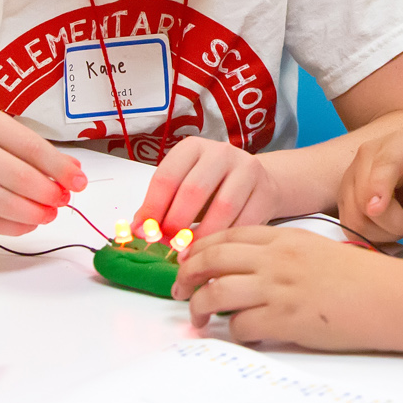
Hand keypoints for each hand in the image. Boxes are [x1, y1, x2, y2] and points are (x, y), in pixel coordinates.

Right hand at [0, 108, 86, 234]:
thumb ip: (25, 145)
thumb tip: (69, 169)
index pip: (33, 149)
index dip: (61, 169)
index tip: (78, 180)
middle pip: (23, 180)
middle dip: (51, 194)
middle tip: (63, 199)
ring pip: (7, 205)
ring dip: (36, 214)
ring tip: (49, 213)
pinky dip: (15, 226)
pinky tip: (27, 222)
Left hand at [133, 136, 283, 239]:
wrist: (257, 182)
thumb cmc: (212, 187)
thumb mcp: (182, 187)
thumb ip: (160, 206)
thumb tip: (136, 230)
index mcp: (192, 148)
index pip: (166, 177)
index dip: (152, 209)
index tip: (145, 233)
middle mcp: (221, 153)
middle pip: (193, 190)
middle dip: (176, 223)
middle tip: (168, 245)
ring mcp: (247, 170)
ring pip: (223, 207)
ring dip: (202, 236)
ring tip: (189, 254)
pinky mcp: (266, 191)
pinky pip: (246, 221)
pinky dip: (227, 240)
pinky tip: (215, 251)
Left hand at [172, 225, 402, 347]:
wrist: (390, 297)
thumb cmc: (360, 278)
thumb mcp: (316, 250)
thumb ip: (281, 255)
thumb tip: (246, 272)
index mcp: (284, 238)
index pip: (227, 235)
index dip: (199, 248)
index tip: (187, 260)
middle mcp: (276, 259)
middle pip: (211, 259)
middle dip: (186, 275)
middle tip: (178, 289)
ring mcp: (279, 289)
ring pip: (215, 293)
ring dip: (198, 308)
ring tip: (198, 318)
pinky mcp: (285, 319)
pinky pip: (239, 326)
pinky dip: (232, 333)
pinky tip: (240, 334)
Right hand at [338, 133, 402, 241]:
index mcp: (398, 144)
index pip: (382, 166)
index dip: (377, 187)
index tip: (376, 209)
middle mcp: (368, 156)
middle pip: (364, 198)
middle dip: (392, 223)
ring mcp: (353, 176)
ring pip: (354, 217)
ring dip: (382, 232)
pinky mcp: (347, 197)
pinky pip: (350, 226)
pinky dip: (371, 236)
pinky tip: (391, 230)